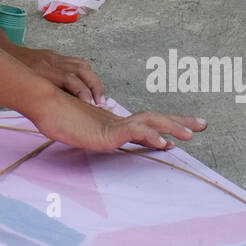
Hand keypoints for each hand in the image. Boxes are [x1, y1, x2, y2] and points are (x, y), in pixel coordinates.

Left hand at [0, 45, 104, 109]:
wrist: (6, 49)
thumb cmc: (8, 69)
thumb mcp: (5, 82)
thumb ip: (1, 96)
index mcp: (44, 73)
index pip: (70, 80)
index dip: (82, 93)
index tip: (89, 105)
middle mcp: (54, 64)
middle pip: (83, 72)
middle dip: (95, 88)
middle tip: (101, 103)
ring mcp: (58, 59)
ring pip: (84, 66)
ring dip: (94, 81)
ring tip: (100, 97)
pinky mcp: (58, 56)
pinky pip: (78, 62)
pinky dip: (87, 73)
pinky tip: (89, 86)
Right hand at [31, 94, 206, 153]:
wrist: (42, 102)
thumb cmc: (55, 115)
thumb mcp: (81, 129)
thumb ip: (95, 133)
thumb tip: (104, 138)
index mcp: (114, 122)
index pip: (146, 123)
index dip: (165, 127)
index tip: (184, 131)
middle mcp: (118, 120)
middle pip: (155, 118)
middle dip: (179, 122)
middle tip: (203, 124)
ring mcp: (113, 124)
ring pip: (149, 123)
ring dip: (171, 127)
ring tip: (191, 134)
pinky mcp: (106, 131)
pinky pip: (133, 133)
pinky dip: (150, 136)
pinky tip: (163, 143)